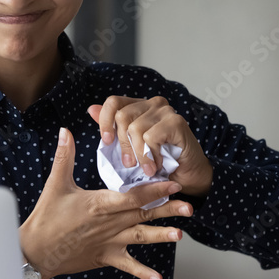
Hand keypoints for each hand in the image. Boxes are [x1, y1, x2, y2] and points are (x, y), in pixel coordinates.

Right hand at [18, 127, 191, 278]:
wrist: (36, 251)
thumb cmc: (46, 217)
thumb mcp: (56, 184)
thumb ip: (65, 156)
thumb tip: (66, 131)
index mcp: (100, 204)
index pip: (133, 195)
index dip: (155, 189)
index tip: (173, 182)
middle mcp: (109, 223)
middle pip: (143, 214)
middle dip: (168, 209)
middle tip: (190, 205)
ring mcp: (109, 242)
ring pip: (141, 237)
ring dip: (162, 235)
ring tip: (181, 234)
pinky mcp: (105, 257)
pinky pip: (127, 265)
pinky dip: (143, 272)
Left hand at [88, 95, 212, 196]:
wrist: (187, 177)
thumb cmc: (159, 161)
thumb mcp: (131, 146)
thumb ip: (114, 127)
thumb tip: (91, 109)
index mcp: (139, 107)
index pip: (114, 102)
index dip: (105, 120)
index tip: (107, 142)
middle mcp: (153, 104)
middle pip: (123, 116)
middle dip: (123, 144)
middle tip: (130, 164)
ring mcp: (166, 111)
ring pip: (136, 128)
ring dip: (139, 155)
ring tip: (147, 168)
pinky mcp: (176, 122)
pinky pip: (150, 137)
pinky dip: (151, 156)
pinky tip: (157, 165)